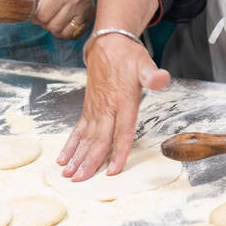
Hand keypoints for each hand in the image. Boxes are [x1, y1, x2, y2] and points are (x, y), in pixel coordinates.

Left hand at [25, 0, 94, 39]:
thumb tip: (24, 13)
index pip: (42, 16)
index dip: (36, 16)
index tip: (38, 9)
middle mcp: (75, 0)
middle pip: (53, 26)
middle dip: (45, 22)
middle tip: (47, 12)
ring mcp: (85, 9)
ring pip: (63, 33)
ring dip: (55, 28)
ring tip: (55, 17)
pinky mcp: (90, 15)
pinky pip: (74, 35)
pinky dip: (66, 32)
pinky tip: (63, 22)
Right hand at [57, 35, 169, 179]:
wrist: (108, 44)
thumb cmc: (129, 56)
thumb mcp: (145, 63)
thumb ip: (152, 75)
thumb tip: (163, 79)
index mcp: (123, 101)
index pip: (122, 132)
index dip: (118, 152)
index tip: (113, 170)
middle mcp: (107, 109)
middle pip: (99, 140)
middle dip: (89, 162)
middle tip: (80, 180)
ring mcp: (95, 110)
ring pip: (86, 138)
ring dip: (76, 157)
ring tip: (68, 175)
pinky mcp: (88, 108)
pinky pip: (77, 130)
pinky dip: (70, 144)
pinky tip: (63, 158)